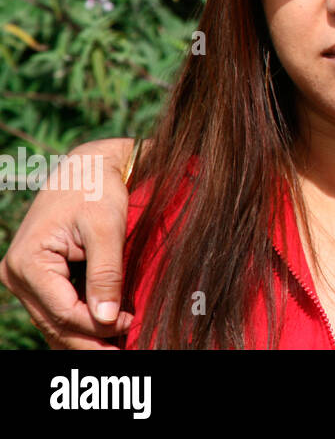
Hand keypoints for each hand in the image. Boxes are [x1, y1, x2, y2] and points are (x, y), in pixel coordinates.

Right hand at [0, 138, 135, 347]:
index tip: (131, 325)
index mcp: (28, 263)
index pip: (64, 311)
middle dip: (90, 342)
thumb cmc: (97, 189)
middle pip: (55, 323)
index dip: (98, 325)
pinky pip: (58, 309)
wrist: (86, 167)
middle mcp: (17, 275)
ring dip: (85, 337)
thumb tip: (107, 318)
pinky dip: (80, 323)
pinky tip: (105, 333)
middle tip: (124, 354)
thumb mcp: (107, 226)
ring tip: (118, 349)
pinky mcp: (40, 278)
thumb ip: (106, 272)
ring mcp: (25, 279)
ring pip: (55, 321)